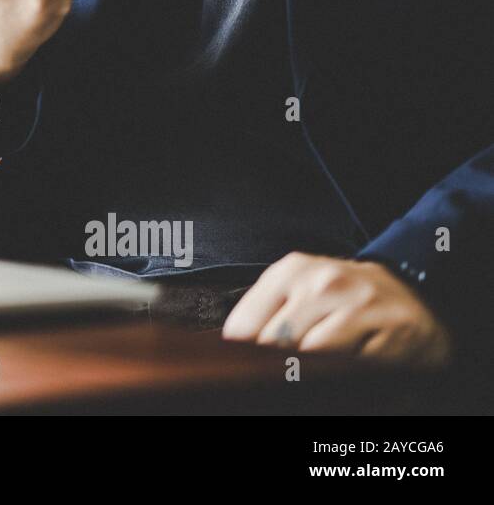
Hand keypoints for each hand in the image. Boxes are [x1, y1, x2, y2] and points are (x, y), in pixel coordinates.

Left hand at [222, 252, 450, 365]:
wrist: (413, 295)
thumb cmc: (343, 299)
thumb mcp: (299, 292)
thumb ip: (264, 316)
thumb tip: (232, 349)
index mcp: (291, 271)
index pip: (244, 326)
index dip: (245, 353)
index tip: (253, 364)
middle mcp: (323, 282)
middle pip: (276, 342)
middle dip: (280, 362)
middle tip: (294, 368)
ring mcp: (359, 304)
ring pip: (313, 355)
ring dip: (316, 369)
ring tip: (326, 364)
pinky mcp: (391, 330)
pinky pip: (354, 366)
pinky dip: (349, 372)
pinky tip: (355, 363)